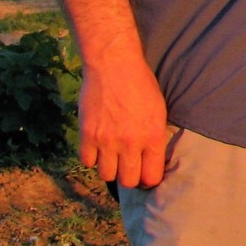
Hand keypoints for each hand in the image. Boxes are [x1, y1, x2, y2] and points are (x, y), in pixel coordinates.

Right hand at [78, 54, 170, 188]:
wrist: (114, 65)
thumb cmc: (140, 84)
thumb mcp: (158, 111)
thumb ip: (155, 138)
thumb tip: (152, 160)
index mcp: (152, 137)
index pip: (151, 177)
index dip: (148, 179)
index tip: (145, 174)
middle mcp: (130, 143)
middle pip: (128, 181)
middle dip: (129, 177)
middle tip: (128, 167)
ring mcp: (107, 140)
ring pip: (107, 175)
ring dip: (110, 168)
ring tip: (112, 156)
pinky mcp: (87, 134)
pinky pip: (87, 161)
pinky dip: (92, 157)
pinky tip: (97, 147)